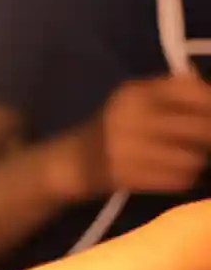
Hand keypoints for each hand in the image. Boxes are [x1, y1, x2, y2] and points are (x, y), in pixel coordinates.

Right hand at [57, 74, 210, 197]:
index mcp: (134, 93)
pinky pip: (176, 179)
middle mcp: (129, 118)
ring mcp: (127, 150)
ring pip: (191, 158)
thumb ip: (173, 89)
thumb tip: (210, 91)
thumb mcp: (136, 99)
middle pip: (200, 127)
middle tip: (206, 141)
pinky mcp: (127, 177)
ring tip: (190, 159)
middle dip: (210, 136)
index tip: (209, 114)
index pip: (189, 91)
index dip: (209, 103)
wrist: (73, 162)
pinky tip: (175, 174)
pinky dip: (183, 177)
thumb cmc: (114, 127)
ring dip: (197, 160)